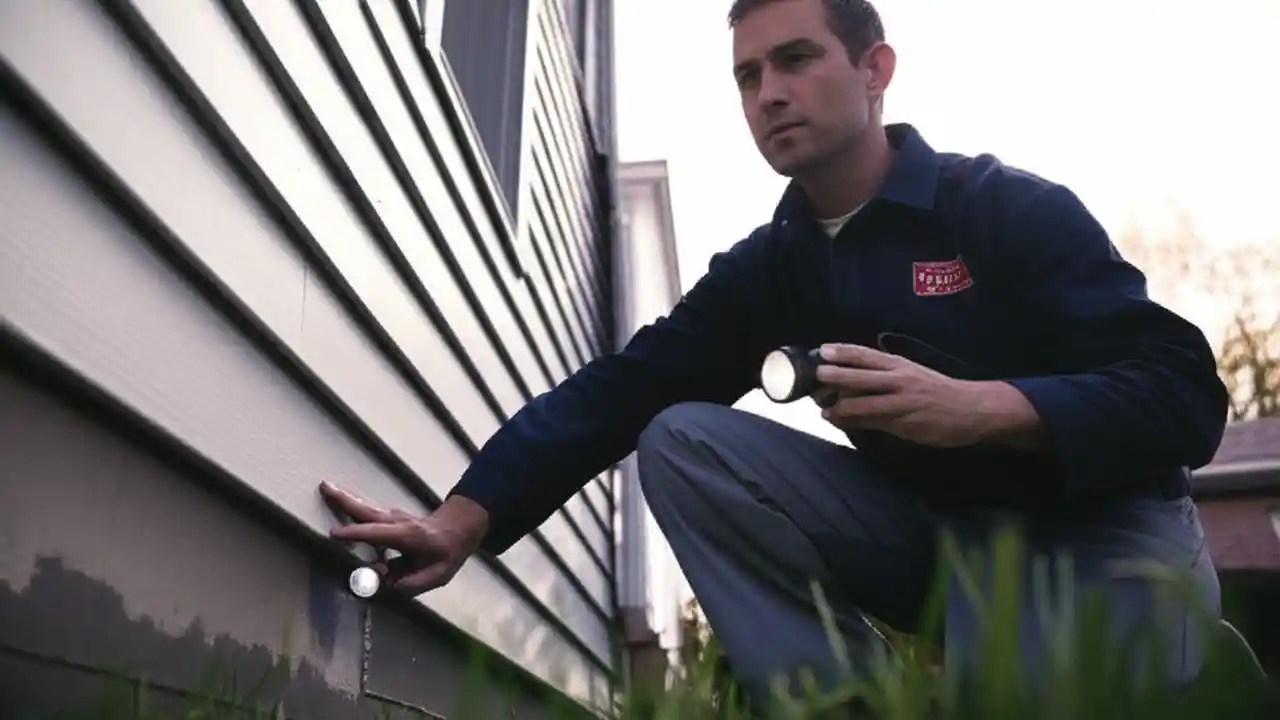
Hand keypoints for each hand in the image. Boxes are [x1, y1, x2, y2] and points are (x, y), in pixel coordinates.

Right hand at [319, 481, 489, 594]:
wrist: (457, 529)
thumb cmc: (446, 552)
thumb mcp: (437, 575)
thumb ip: (411, 584)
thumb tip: (384, 586)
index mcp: (409, 536)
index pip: (378, 535)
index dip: (356, 534)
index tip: (335, 534)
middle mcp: (398, 522)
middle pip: (368, 511)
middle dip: (345, 501)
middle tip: (325, 487)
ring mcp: (393, 517)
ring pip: (365, 508)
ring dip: (345, 498)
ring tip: (326, 488)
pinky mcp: (389, 518)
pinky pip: (367, 512)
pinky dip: (351, 504)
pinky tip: (339, 498)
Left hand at [814, 343, 993, 447]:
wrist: (972, 409)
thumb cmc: (938, 391)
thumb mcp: (913, 374)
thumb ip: (886, 375)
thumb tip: (853, 378)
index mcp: (900, 365)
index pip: (867, 355)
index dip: (844, 352)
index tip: (823, 349)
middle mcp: (899, 380)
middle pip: (861, 376)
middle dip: (836, 375)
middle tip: (817, 375)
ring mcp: (902, 403)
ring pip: (864, 403)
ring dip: (840, 407)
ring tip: (823, 410)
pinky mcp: (905, 424)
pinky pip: (874, 423)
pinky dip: (854, 422)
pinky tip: (839, 422)